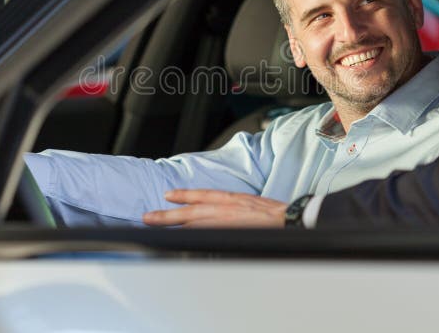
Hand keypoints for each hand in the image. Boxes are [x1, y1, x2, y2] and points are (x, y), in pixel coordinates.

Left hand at [142, 189, 286, 227]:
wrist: (290, 218)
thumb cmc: (275, 212)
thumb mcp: (251, 200)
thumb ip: (234, 205)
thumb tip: (223, 211)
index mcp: (231, 198)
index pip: (201, 195)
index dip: (183, 195)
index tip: (168, 195)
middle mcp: (225, 208)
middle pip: (190, 211)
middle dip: (167, 214)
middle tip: (148, 217)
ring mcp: (226, 222)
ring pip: (193, 225)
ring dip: (174, 227)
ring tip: (156, 228)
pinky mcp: (230, 234)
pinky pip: (205, 238)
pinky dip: (191, 240)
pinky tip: (179, 244)